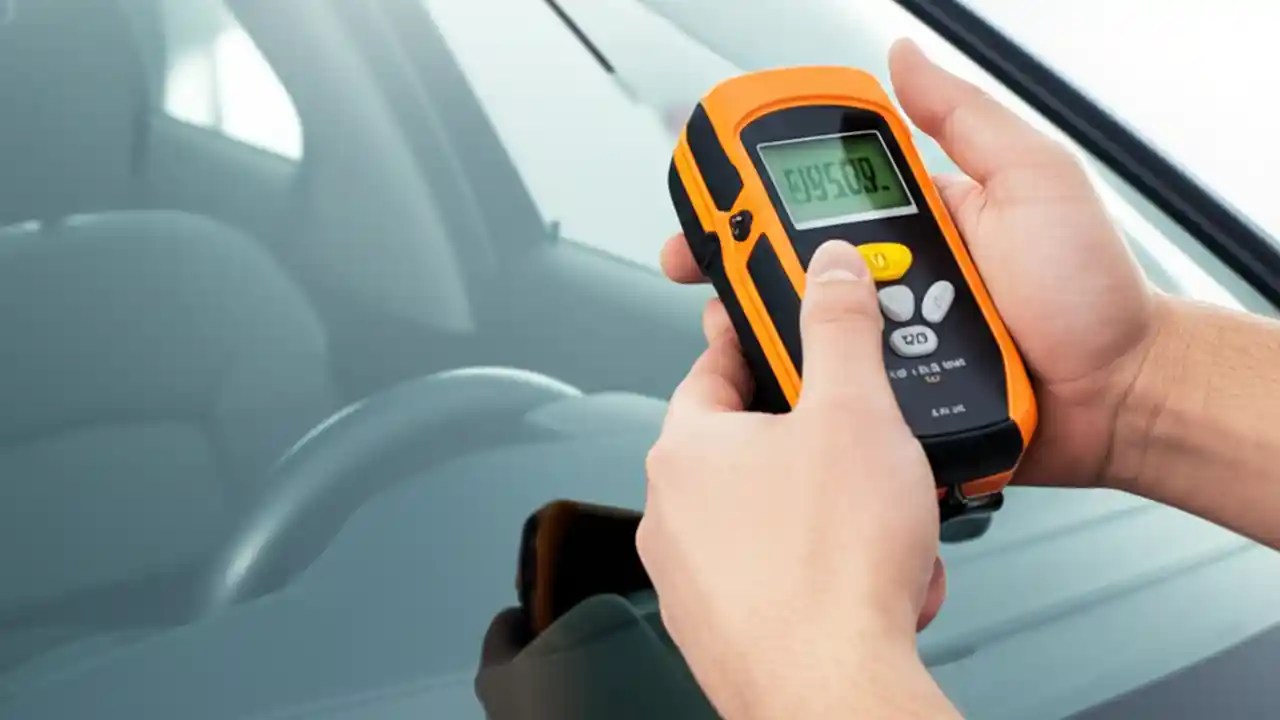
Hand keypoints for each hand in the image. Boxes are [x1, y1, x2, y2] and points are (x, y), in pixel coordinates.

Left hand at [639, 242, 956, 719]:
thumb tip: (832, 272)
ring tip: (882, 523)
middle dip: (821, 442)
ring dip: (835, 508)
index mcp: (687, 448)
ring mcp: (694, 575)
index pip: (714, 365)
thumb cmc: (831, 569)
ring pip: (776, 512)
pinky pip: (784, 570)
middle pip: (752, 442)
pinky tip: (873, 577)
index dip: (758, 337)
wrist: (834, 693)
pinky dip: (828, 564)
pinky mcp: (725, 624)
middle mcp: (673, 511)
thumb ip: (840, 329)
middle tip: (866, 445)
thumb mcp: (854, 414)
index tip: (778, 322)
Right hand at [661, 39, 1158, 488]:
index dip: (756, 187)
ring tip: (736, 321)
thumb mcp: (1033, 180)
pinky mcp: (885, 400)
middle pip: (788, 262)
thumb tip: (903, 55)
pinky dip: (793, 386)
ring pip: (795, 330)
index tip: (715, 188)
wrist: (1120, 399)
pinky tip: (770, 380)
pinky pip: (826, 391)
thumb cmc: (1091, 292)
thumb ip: (967, 120)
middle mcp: (887, 279)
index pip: (815, 193)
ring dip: (755, 322)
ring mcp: (882, 342)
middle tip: (701, 259)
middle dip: (732, 257)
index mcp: (913, 220)